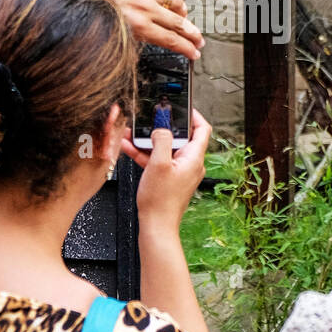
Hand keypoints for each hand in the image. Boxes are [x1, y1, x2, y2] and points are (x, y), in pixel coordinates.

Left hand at [85, 0, 202, 59]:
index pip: (172, 40)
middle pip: (179, 24)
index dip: (187, 49)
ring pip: (176, 2)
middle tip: (199, 42)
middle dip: (193, 35)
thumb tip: (149, 47)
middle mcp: (144, 7)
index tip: (194, 54)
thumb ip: (135, 41)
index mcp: (138, 25)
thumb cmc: (88, 13)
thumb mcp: (112, 36)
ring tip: (184, 19)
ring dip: (183, 13)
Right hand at [122, 109, 210, 231]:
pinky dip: (145, 153)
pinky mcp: (168, 178)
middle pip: (179, 137)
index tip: (182, 106)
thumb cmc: (160, 200)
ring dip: (148, 140)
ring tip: (131, 133)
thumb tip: (162, 127)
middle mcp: (190, 164)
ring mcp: (179, 171)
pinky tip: (129, 147)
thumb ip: (161, 140)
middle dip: (161, 127)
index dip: (193, 115)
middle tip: (149, 119)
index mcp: (193, 158)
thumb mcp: (158, 164)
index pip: (202, 129)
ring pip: (165, 148)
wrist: (156, 226)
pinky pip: (157, 160)